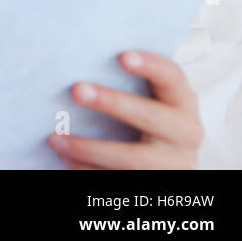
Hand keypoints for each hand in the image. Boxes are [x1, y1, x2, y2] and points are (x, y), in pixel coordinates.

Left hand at [47, 50, 202, 168]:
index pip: (172, 78)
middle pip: (151, 117)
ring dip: (89, 148)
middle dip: (113, 103)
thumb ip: (126, 82)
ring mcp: (174, 164)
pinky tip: (66, 158)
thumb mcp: (149, 99)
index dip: (151, 66)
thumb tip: (75, 60)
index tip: (123, 56)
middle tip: (77, 90)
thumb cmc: (146, 118)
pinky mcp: (157, 184)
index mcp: (182, 102)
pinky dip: (87, 169)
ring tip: (56, 139)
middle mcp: (185, 133)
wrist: (166, 164)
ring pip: (132, 160)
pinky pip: (119, 178)